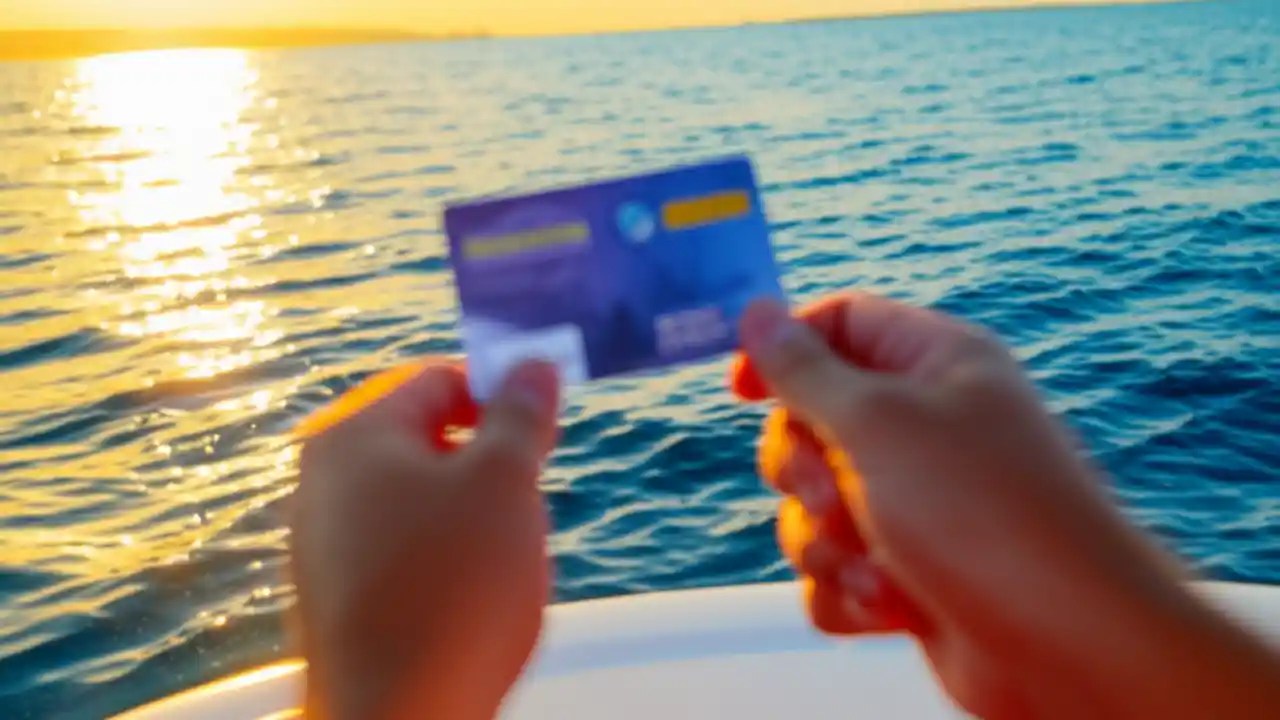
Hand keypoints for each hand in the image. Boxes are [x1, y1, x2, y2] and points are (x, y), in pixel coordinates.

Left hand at [291, 359, 559, 719]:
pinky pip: (404, 556)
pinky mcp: (337, 599)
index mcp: (353, 438)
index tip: (543, 436)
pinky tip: (470, 608)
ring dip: (473, 523)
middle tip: (523, 513)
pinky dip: (446, 567)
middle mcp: (323, 483)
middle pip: (428, 444)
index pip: (438, 381)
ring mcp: (324, 545)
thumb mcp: (505, 483)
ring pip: (422, 504)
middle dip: (489, 471)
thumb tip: (532, 365)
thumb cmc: (453, 589)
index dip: (499, 398)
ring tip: (501, 570)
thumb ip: (520, 414)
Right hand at [731, 293, 1279, 718]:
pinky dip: (848, 590)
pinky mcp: (905, 571)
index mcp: (933, 364)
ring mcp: (915, 503)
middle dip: (803, 469)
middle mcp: (925, 426)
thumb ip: (803, 369)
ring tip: (877, 562)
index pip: (840, 324)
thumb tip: (757, 313)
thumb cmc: (981, 513)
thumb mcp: (877, 421)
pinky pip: (832, 570)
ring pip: (812, 505)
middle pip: (810, 421)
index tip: (741, 390)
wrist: (1064, 646)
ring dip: (824, 540)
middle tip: (838, 493)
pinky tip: (892, 604)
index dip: (785, 349)